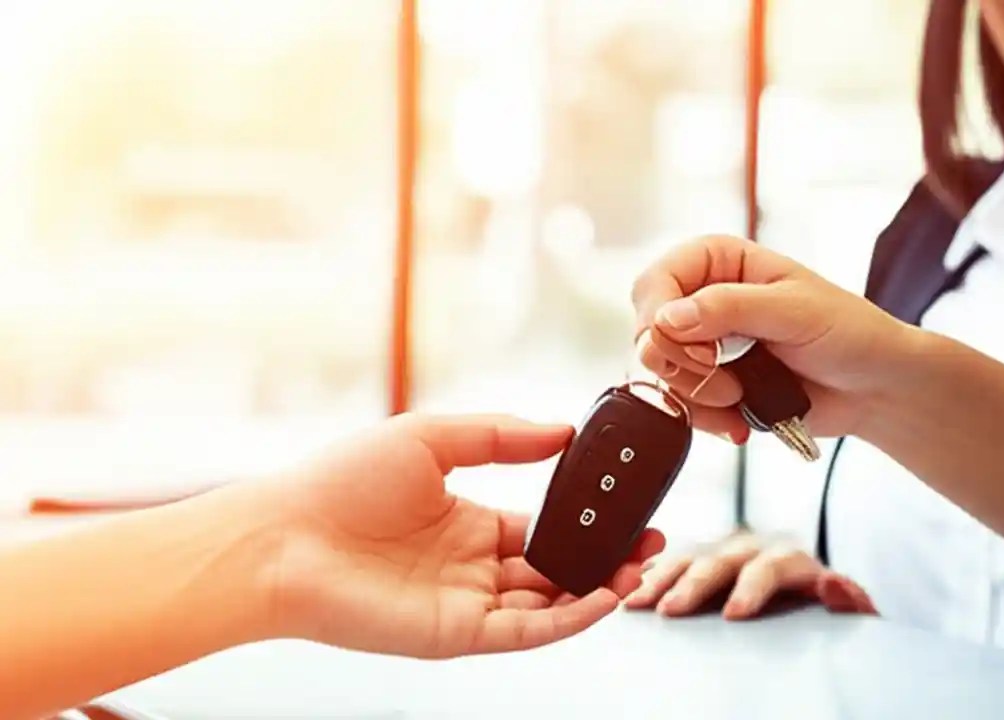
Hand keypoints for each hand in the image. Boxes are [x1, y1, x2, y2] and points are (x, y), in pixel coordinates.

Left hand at [256, 413, 665, 657]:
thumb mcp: (430, 437)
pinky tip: (604, 596)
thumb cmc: (340, 482)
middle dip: (607, 558)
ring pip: (550, 601)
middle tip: (653, 542)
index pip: (543, 526)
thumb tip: (561, 431)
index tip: (627, 504)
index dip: (587, 520)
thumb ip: (499, 435)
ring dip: (599, 588)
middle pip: (557, 567)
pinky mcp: (457, 634)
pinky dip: (570, 618)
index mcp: (467, 522)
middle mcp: (472, 566)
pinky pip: (527, 631)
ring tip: (641, 567)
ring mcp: (467, 602)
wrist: (279, 537)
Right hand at [623, 531, 873, 619]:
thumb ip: (851, 601)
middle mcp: (754, 552)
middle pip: (721, 560)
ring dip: (661, 578)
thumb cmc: (827, 616)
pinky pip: (671, 564)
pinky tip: (627, 586)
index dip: (753, 587)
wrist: (810, 610)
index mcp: (793, 560)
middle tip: (672, 610)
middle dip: (694, 584)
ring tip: (636, 601)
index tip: (734, 614)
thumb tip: (834, 583)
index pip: (773, 565)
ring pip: (689, 558)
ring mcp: (723, 557)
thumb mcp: (852, 615)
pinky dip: (649, 574)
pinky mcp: (701, 567)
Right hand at [630, 235, 916, 440]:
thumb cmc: (848, 332)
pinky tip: (741, 417)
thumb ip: (728, 308)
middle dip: (683, 363)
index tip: (693, 343)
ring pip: (660, 376)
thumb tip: (667, 319)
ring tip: (744, 393)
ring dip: (699, 395)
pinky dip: (707, 418)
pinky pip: (681, 407)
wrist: (873, 388)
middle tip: (725, 372)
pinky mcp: (710, 387)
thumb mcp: (793, 310)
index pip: (655, 282)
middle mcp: (702, 300)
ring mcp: (703, 347)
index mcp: (718, 262)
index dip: (659, 315)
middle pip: (647, 332)